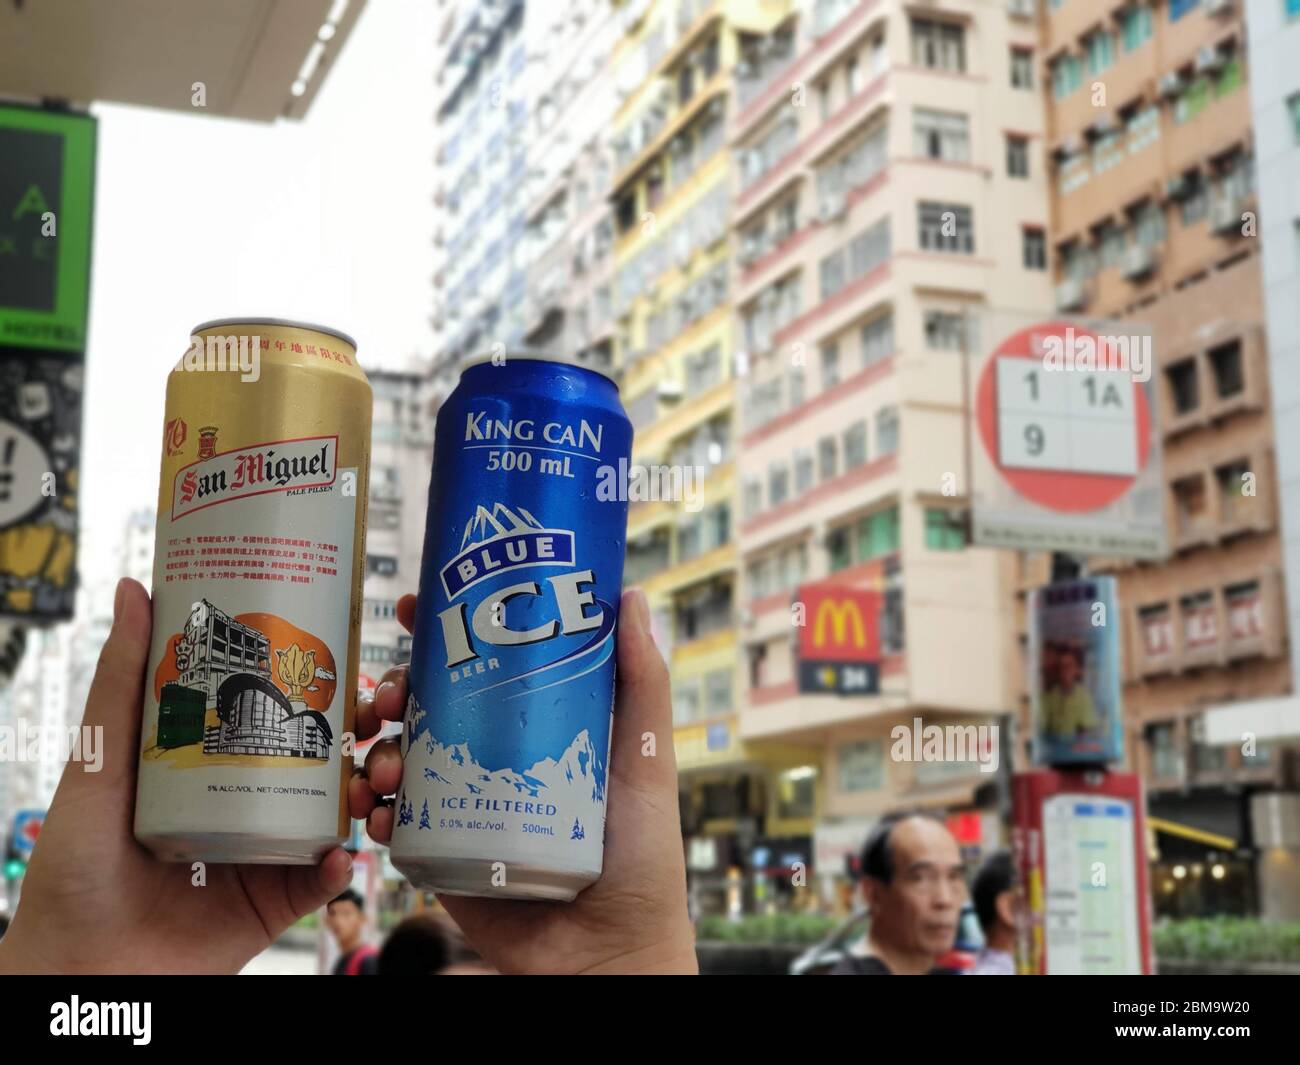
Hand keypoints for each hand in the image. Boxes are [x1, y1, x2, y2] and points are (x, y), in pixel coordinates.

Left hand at [0, 578, 354, 973]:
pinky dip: (339, 864)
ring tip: (368, 779)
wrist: (74, 970)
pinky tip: (341, 848)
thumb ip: (123, 681)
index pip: (280, 714)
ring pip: (334, 814)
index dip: (321, 685)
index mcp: (213, 765)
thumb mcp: (98, 763)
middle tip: (374, 715)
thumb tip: (135, 590)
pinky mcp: (272, 906)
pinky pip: (321, 881)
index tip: (347, 656)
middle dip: (360, 735)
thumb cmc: (72, 869)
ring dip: (365, 793)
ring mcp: (263, 855)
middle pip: (321, 759)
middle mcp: (245, 804)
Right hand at [352, 587, 696, 974]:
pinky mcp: (442, 854)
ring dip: (377, 748)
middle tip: (389, 692)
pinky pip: (394, 823)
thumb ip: (640, 682)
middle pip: (425, 703)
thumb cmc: (643, 856)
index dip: (439, 629)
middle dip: (393, 687)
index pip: (477, 661)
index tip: (412, 603)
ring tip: (387, 763)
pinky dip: (376, 811)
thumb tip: (627, 595)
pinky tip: (381, 811)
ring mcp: (463, 804)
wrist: (611, 952)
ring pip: (399, 756)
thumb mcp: (645, 758)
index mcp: (531, 725)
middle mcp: (492, 757)